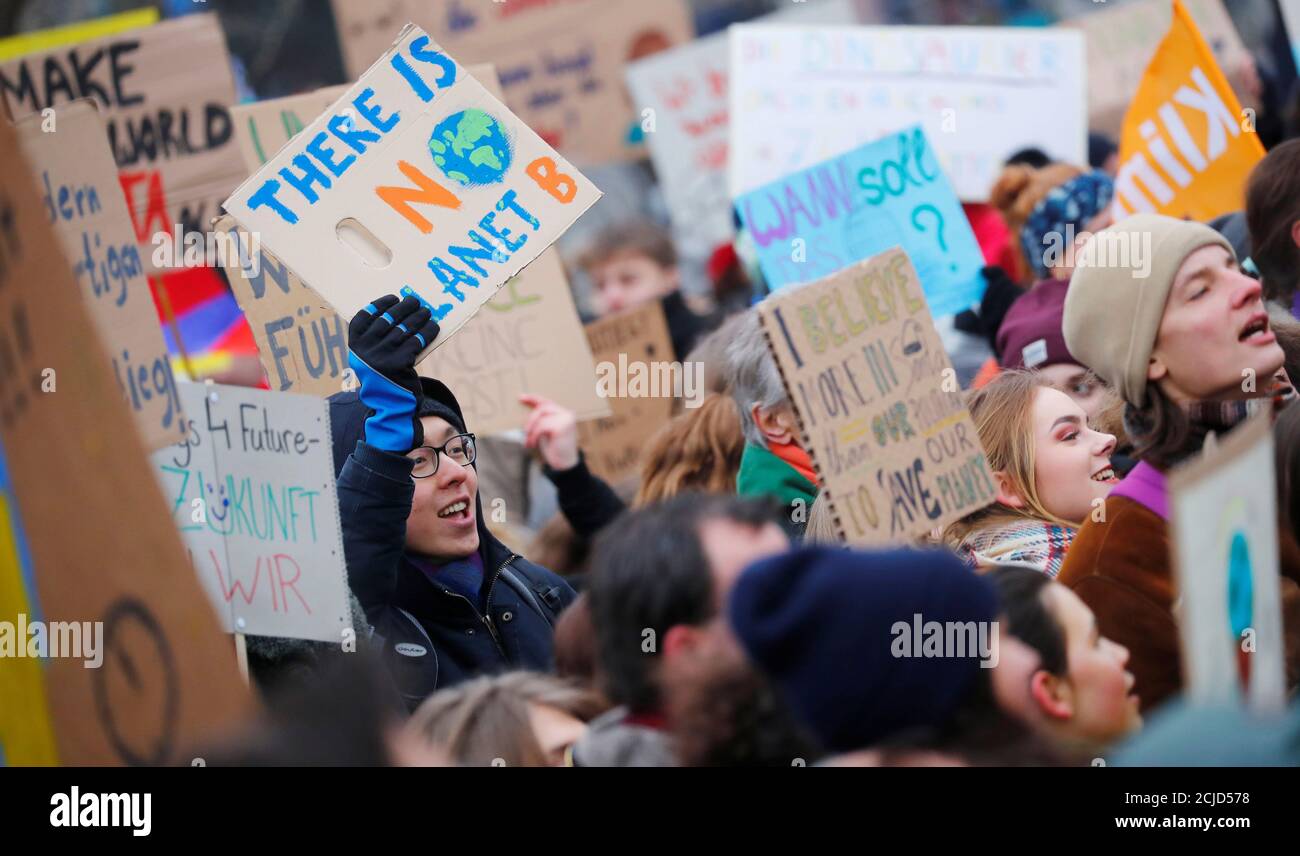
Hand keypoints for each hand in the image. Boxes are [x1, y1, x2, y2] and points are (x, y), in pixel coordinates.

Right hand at [348, 294, 439, 451]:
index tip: (393, 297)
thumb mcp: (372, 358)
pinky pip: (416, 341)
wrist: (391, 405)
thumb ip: (378, 339)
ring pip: (403, 329)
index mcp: (355, 347)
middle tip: (415, 301)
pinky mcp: (399, 364)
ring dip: (418, 317)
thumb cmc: (385, 377)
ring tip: (426, 311)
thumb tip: (401, 310)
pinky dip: (427, 332)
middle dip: (403, 307)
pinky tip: (433, 327)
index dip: (378, 304)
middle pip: (386, 319)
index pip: (363, 317)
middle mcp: (365, 351)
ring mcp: (381, 357)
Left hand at [520, 394, 579, 470]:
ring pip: (541, 418)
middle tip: (524, 432)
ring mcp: (566, 419)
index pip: (547, 402)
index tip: (521, 398)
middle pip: (542, 408)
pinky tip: (533, 444)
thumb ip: (540, 420)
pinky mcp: (562, 427)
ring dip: (531, 431)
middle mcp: (567, 414)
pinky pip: (541, 426)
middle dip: (530, 419)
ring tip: (528, 441)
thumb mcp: (544, 431)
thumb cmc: (554, 448)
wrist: (564, 464)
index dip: (533, 398)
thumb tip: (525, 412)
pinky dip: (534, 436)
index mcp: (564, 413)